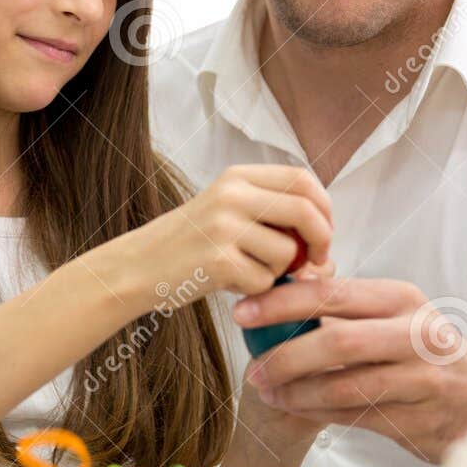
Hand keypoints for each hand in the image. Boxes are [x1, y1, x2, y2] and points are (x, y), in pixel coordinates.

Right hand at [123, 165, 332, 302]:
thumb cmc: (189, 246)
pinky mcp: (218, 260)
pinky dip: (256, 289)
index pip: (302, 179)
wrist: (138, 266)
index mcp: (237, 177)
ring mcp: (223, 226)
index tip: (322, 232)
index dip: (324, 208)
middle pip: (305, 211)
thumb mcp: (228, 215)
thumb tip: (328, 259)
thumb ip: (275, 223)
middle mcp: (231, 194)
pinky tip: (230, 283)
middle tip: (314, 262)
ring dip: (279, 271)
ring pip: (287, 252)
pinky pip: (264, 280)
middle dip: (320, 240)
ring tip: (248, 271)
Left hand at [233, 277, 466, 463]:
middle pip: (336, 342)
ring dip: (297, 393)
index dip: (280, 302)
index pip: (331, 293)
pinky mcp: (420, 420)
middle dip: (284, 357)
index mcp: (400, 298)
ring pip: (345, 387)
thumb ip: (339, 306)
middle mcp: (416, 334)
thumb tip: (272, 292)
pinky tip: (297, 409)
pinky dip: (320, 414)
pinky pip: (356, 417)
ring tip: (269, 393)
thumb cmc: (417, 351)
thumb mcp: (390, 315)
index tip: (242, 312)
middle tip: (253, 369)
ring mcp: (423, 379)